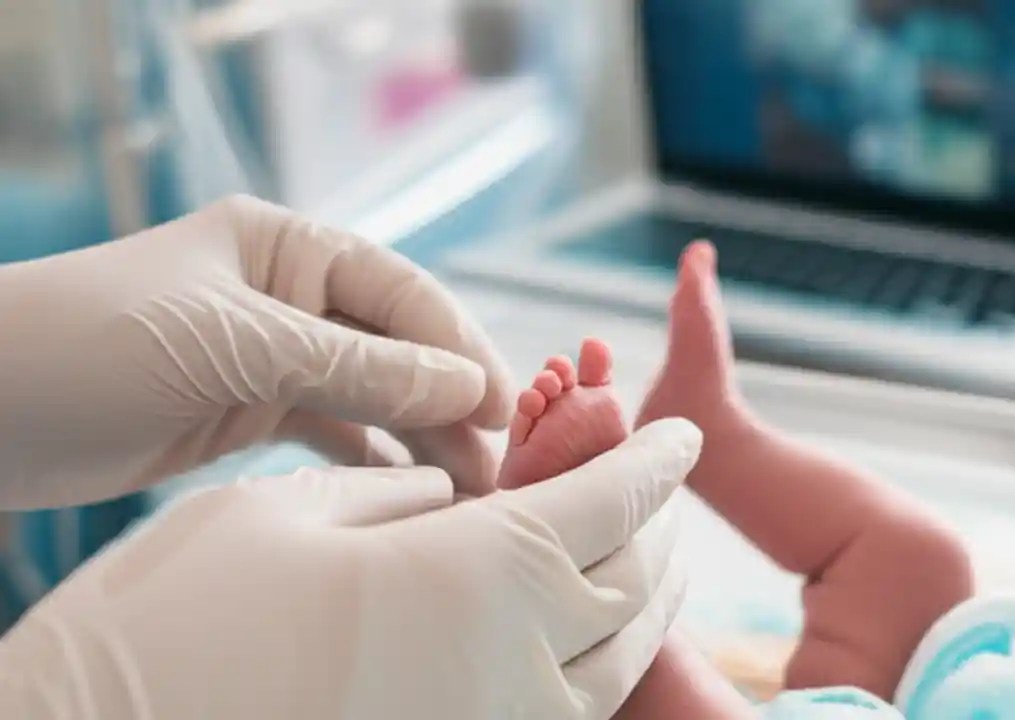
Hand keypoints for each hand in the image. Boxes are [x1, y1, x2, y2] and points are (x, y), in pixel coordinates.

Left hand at [0, 195, 513, 507]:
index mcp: (286, 245)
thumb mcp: (236, 346)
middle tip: (497, 457)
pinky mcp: (249, 410)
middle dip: (448, 395)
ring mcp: (271, 355)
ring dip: (421, 433)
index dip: (456, 344)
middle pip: (396, 343)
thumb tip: (464, 386)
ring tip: (468, 483)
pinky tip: (412, 486)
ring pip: (372, 392)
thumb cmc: (94, 343)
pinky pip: (334, 430)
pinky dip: (375, 456)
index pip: (399, 290)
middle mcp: (287, 295)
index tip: (500, 403)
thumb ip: (356, 368)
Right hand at [0, 419, 701, 719]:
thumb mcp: (288, 514)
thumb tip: (456, 496)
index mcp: (481, 573)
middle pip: (634, 583)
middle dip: (659, 527)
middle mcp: (514, 662)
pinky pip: (570, 713)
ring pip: (618, 660)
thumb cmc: (179, 617)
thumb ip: (398, 497)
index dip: (653, 458)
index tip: (678, 431)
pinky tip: (583, 635)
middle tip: (659, 490)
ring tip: (644, 558)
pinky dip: (600, 662)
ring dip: (645, 600)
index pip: (611, 500)